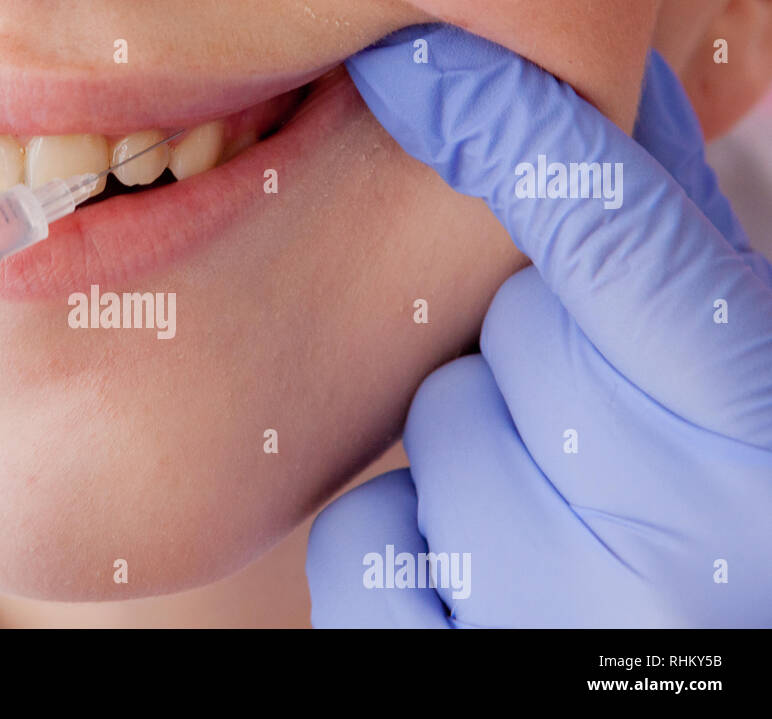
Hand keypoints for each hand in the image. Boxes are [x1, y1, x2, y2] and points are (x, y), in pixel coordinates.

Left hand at [307, 25, 771, 626]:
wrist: (701, 629)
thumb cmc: (718, 491)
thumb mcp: (740, 361)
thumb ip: (674, 234)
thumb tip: (583, 81)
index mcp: (762, 445)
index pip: (614, 246)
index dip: (510, 131)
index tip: (414, 63)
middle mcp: (677, 553)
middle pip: (502, 336)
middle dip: (527, 345)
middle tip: (591, 410)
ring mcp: (553, 625)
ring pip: (431, 430)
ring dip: (469, 441)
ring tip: (553, 496)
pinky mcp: (446, 672)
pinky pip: (359, 537)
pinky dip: (399, 532)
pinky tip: (479, 560)